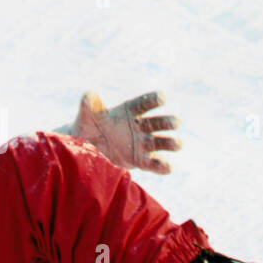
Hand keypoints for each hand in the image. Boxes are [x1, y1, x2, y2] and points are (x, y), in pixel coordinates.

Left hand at [59, 90, 180, 173]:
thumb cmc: (87, 128)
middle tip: (176, 122)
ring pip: (159, 142)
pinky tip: (168, 167)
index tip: (162, 97)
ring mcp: (141, 143)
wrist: (84, 150)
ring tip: (177, 144)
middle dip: (167, 122)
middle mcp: (139, 126)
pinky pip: (153, 163)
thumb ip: (89, 106)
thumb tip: (89, 95)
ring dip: (169, 143)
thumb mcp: (87, 117)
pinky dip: (161, 166)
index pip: (143, 104)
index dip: (153, 100)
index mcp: (129, 111)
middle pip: (157, 123)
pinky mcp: (140, 160)